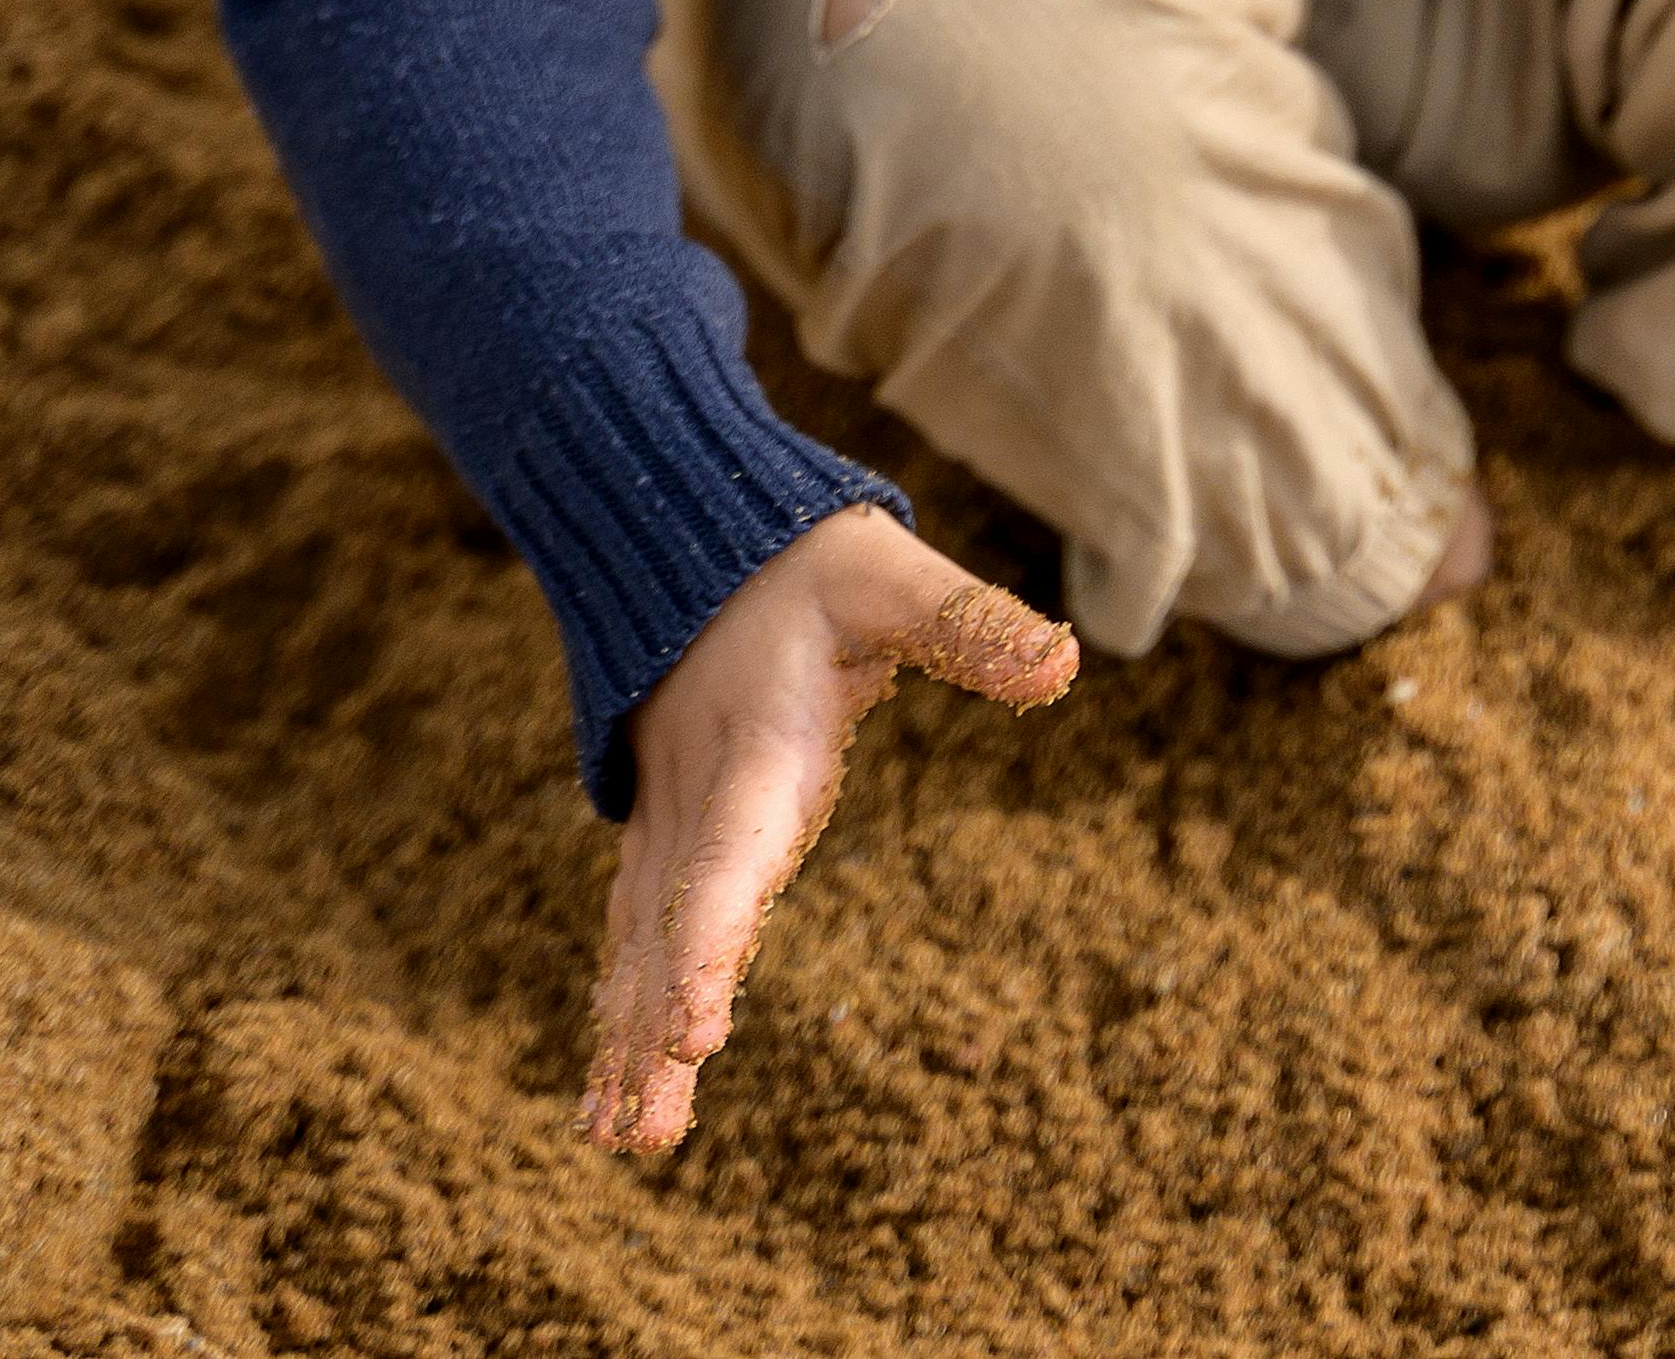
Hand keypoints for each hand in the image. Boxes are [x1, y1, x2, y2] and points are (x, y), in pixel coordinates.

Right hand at [581, 502, 1075, 1154]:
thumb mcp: (891, 577)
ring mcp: (671, 816)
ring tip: (621, 1138)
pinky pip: (631, 927)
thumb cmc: (807, 562)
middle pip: (673, 926)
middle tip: (646, 1134)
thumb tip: (1067, 663)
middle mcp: (701, 797)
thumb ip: (967, 623)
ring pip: (640, 939)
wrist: (690, 537)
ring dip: (628, 1035)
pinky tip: (607, 1083)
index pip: (728, 858)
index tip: (695, 1032)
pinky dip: (617, 1003)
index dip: (709, 944)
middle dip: (657, 1030)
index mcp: (757, 749)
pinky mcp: (663, 828)